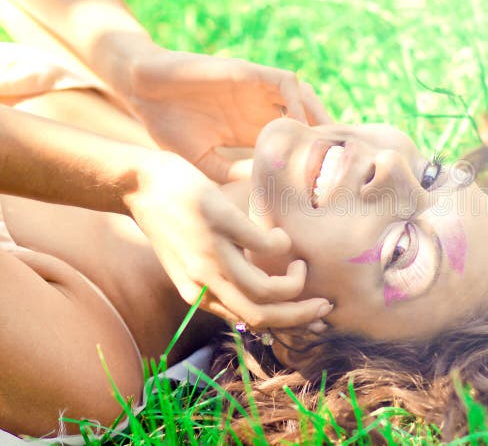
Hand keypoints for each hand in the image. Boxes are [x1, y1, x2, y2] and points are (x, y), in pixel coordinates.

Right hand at [117, 44, 331, 182]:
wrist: (141, 90)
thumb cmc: (168, 125)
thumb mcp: (202, 160)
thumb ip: (229, 174)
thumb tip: (260, 192)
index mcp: (252, 130)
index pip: (293, 142)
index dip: (310, 158)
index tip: (324, 181)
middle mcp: (260, 109)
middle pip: (307, 120)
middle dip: (324, 138)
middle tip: (336, 164)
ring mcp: (257, 90)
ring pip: (304, 98)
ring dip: (318, 117)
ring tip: (323, 144)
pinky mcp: (248, 73)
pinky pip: (285, 82)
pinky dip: (297, 100)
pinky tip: (297, 124)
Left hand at [124, 151, 332, 330]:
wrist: (140, 184)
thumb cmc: (169, 221)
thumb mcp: (190, 262)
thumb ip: (218, 280)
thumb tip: (256, 290)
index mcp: (197, 295)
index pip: (248, 324)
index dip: (286, 326)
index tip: (311, 320)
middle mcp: (203, 282)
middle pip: (260, 317)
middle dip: (300, 316)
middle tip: (324, 305)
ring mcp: (210, 254)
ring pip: (264, 290)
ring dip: (295, 284)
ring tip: (300, 265)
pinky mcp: (219, 223)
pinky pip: (264, 246)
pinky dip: (281, 245)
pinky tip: (279, 235)